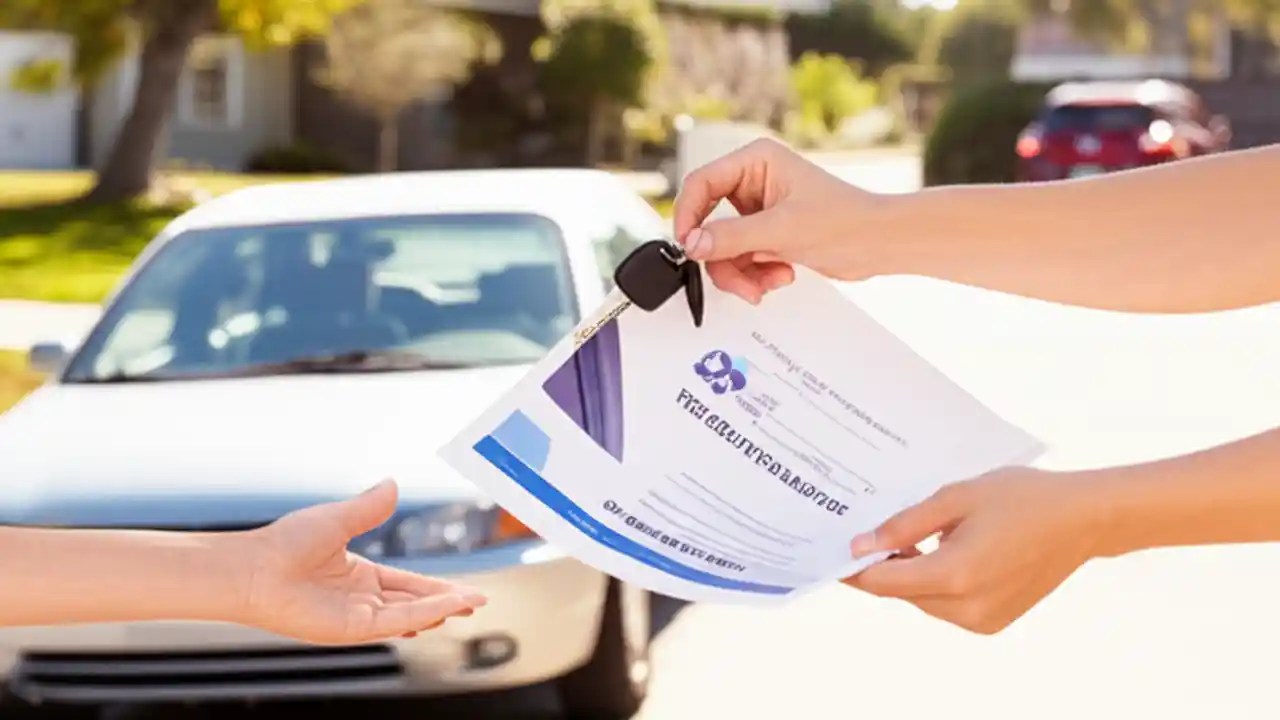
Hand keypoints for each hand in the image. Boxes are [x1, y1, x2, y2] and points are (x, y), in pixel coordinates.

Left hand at [240, 479, 486, 644]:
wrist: (254, 568)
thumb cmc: (283, 544)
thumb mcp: (338, 518)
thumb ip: (369, 507)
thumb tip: (393, 484)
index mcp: (358, 575)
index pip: (408, 585)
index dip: (437, 588)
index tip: (464, 590)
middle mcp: (360, 599)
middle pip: (414, 603)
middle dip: (447, 603)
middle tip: (477, 601)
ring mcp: (355, 616)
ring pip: (408, 615)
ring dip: (439, 610)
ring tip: (468, 604)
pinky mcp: (349, 628)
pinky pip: (393, 621)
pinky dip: (420, 614)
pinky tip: (442, 607)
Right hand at [673, 138, 883, 303]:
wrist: (880, 245)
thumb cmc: (847, 222)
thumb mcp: (781, 231)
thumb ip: (730, 238)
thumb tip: (691, 245)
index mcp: (756, 161)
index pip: (702, 183)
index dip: (688, 216)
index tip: (687, 247)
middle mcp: (754, 181)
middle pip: (708, 221)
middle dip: (721, 256)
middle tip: (735, 280)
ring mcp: (759, 210)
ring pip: (722, 246)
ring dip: (741, 273)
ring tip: (767, 283)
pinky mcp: (766, 234)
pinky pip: (740, 258)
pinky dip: (755, 276)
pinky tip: (780, 276)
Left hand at [843, 467, 1108, 634]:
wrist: (1082, 520)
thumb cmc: (1022, 498)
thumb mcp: (956, 498)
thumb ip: (905, 524)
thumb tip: (862, 545)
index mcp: (955, 575)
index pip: (883, 582)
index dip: (855, 567)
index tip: (838, 546)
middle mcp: (966, 607)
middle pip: (901, 593)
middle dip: (884, 566)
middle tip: (875, 530)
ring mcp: (982, 620)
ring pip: (923, 601)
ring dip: (912, 574)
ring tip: (918, 535)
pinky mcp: (993, 622)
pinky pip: (947, 606)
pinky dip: (937, 583)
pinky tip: (946, 551)